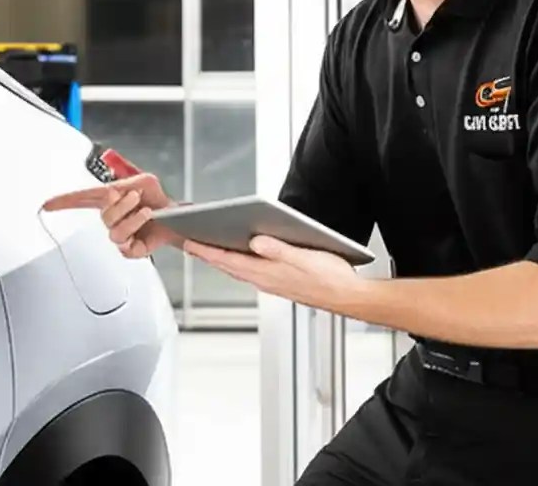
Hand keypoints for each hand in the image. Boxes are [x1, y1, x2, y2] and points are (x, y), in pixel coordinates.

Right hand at [41, 173, 182, 257]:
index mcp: (108, 201)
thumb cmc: (158, 199)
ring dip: (131, 216)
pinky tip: (147, 219)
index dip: (63, 202)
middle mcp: (111, 219)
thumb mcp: (144, 180)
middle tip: (135, 196)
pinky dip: (137, 227)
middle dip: (120, 203)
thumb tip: (110, 189)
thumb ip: (125, 179)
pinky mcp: (130, 250)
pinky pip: (125, 244)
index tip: (48, 204)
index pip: (80, 200)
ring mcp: (120, 236)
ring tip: (146, 209)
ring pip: (113, 230)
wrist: (177, 217)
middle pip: (102, 214)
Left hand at [182, 235, 362, 310]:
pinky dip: (240, 263)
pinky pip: (252, 271)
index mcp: (267, 272)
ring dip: (223, 258)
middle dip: (208, 253)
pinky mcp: (281, 283)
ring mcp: (272, 283)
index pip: (228, 260)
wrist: (348, 297)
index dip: (206, 250)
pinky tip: (242, 256)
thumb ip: (278, 249)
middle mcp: (265, 280)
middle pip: (229, 265)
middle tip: (190, 243)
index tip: (188, 242)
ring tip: (209, 248)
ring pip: (239, 269)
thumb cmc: (330, 278)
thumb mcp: (304, 257)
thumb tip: (255, 241)